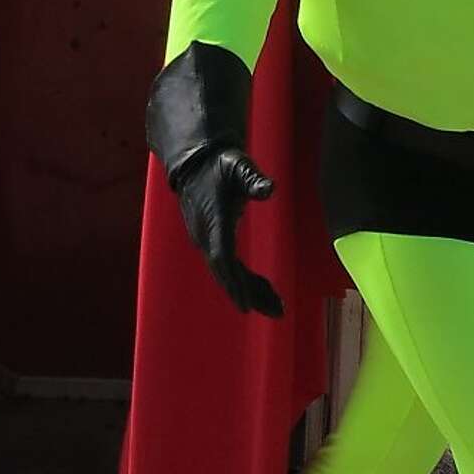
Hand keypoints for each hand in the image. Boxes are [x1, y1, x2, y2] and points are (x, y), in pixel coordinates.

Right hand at [170, 149, 284, 316]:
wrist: (194, 162)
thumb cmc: (220, 164)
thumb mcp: (238, 166)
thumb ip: (252, 178)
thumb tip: (269, 188)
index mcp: (214, 220)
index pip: (223, 257)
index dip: (234, 281)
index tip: (246, 304)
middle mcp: (206, 235)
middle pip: (226, 273)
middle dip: (249, 294)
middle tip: (278, 312)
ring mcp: (205, 240)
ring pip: (226, 273)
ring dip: (249, 291)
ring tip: (276, 308)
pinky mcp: (210, 240)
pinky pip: (227, 266)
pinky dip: (243, 280)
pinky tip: (263, 289)